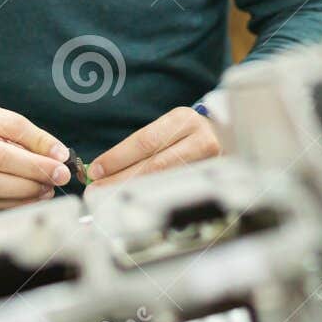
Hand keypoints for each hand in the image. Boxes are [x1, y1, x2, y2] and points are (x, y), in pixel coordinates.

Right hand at [0, 101, 70, 217]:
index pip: (9, 124)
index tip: (61, 154)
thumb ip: (15, 135)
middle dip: (35, 168)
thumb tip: (55, 155)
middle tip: (59, 174)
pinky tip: (30, 199)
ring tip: (47, 188)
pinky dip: (13, 203)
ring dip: (26, 189)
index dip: (40, 140)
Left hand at [87, 106, 220, 187]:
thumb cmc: (187, 135)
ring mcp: (210, 161)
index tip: (96, 170)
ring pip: (166, 179)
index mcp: (183, 119)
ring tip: (111, 197)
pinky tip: (136, 201)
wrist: (224, 138)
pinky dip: (153, 197)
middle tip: (97, 190)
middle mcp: (200, 138)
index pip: (145, 140)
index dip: (118, 157)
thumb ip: (142, 146)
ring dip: (133, 190)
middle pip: (154, 163)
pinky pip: (177, 190)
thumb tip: (103, 168)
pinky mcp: (212, 179)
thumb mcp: (168, 129)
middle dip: (121, 178)